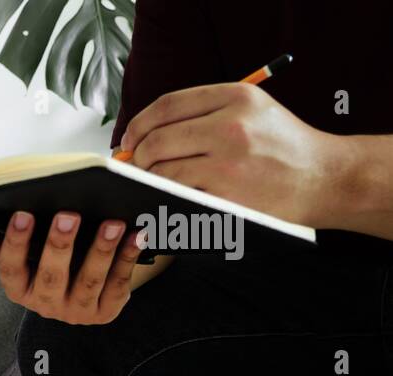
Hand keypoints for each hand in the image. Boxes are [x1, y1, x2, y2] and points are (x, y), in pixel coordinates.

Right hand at [0, 211, 141, 324]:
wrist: (79, 298)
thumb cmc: (43, 267)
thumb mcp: (18, 256)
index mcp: (18, 289)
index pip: (10, 267)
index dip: (15, 242)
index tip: (21, 213)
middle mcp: (44, 304)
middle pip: (50, 275)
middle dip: (60, 245)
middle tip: (69, 214)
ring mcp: (76, 311)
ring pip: (87, 281)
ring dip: (100, 251)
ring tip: (112, 222)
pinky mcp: (105, 311)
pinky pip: (117, 285)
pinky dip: (127, 259)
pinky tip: (136, 235)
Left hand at [118, 83, 334, 224]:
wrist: (325, 177)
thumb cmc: (285, 146)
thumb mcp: (253, 110)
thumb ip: (204, 114)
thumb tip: (147, 131)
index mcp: (236, 97)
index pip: (166, 105)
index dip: (138, 124)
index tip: (129, 139)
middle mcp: (231, 125)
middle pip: (157, 139)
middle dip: (137, 156)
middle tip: (135, 166)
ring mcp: (228, 162)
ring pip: (162, 170)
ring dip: (149, 179)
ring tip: (153, 182)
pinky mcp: (226, 194)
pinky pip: (177, 195)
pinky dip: (165, 197)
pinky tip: (167, 197)